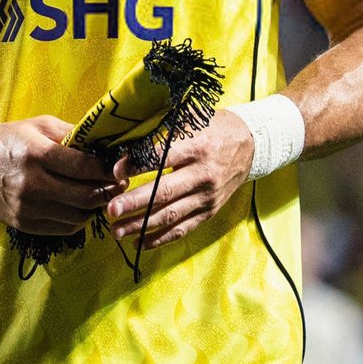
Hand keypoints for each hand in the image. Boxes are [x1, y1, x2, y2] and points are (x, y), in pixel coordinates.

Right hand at [0, 115, 125, 235]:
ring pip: (78, 217)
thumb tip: (104, 144)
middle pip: (85, 196)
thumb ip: (71, 134)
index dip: (109, 169)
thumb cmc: (7, 139)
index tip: (121, 166)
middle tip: (118, 183)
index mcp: (37, 154)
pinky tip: (80, 206)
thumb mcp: (38, 126)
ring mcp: (27, 208)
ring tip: (99, 194)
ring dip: (95, 207)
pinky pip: (63, 228)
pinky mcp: (23, 224)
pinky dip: (77, 219)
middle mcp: (32, 184)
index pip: (84, 168)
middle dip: (108, 190)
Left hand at [106, 110, 252, 250]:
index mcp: (196, 147)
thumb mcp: (192, 120)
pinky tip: (139, 242)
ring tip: (117, 231)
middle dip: (134, 203)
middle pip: (163, 192)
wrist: (251, 144)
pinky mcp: (209, 211)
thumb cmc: (215, 127)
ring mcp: (207, 197)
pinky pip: (182, 229)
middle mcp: (202, 175)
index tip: (115, 172)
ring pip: (170, 216)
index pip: (161, 158)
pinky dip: (160, 238)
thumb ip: (163, 134)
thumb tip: (127, 148)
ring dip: (141, 225)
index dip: (136, 166)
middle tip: (111, 210)